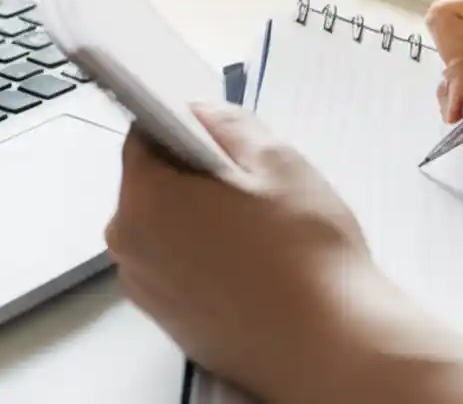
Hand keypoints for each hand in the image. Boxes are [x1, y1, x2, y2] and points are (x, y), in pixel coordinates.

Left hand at [110, 103, 462, 403]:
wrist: (332, 349)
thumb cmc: (307, 257)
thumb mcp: (277, 162)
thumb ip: (228, 125)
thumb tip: (202, 113)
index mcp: (143, 201)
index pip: (143, 138)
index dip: (181, 126)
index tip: (213, 133)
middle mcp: (129, 248)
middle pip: (151, 186)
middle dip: (193, 176)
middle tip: (251, 186)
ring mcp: (147, 291)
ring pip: (166, 230)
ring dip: (200, 220)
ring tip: (258, 230)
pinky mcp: (170, 322)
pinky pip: (178, 270)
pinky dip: (205, 259)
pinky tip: (253, 265)